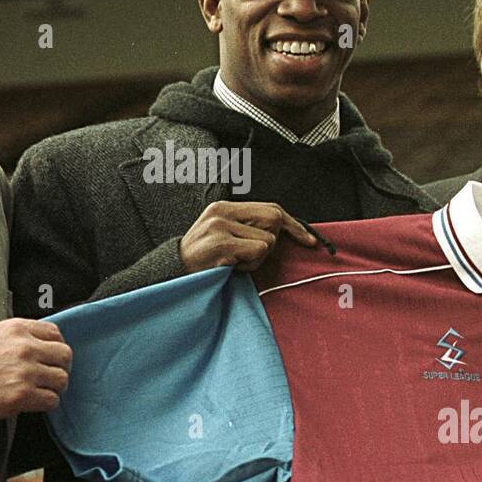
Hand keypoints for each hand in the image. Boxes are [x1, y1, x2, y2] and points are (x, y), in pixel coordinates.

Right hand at [0, 318, 71, 423]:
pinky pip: (52, 400)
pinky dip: (45, 403)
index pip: (55, 333)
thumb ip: (19, 337)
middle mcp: (24, 346)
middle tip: (50, 377)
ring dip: (54, 387)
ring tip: (40, 391)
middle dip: (60, 367)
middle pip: (65, 355)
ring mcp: (24, 371)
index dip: (55, 348)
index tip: (50, 358)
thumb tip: (43, 346)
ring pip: (62, 379)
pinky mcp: (22, 395)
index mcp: (17, 328)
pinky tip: (31, 402)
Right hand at [179, 201, 316, 273]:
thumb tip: (283, 229)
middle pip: (274, 218)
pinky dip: (250, 264)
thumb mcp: (223, 236)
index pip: (270, 208)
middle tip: (251, 255)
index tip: (309, 240)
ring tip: (235, 262)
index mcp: (224, 207)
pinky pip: (258, 250)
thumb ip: (247, 228)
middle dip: (273, 241)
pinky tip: (232, 267)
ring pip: (268, 239)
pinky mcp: (222, 242)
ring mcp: (221, 226)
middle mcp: (222, 211)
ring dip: (257, 258)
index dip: (293, 224)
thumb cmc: (203, 261)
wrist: (172, 274)